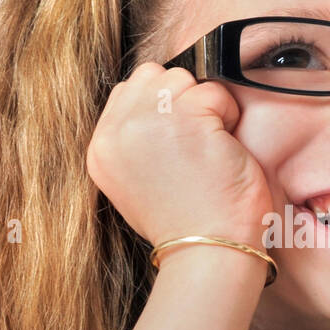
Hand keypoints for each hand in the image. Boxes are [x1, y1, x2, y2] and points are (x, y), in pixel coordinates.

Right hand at [87, 63, 273, 248]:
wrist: (208, 252)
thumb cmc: (186, 223)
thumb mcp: (137, 183)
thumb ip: (136, 142)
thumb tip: (158, 106)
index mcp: (101, 149)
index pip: (127, 92)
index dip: (162, 106)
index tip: (180, 138)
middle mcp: (117, 132)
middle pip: (152, 77)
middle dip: (180, 98)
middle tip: (197, 140)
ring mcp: (149, 121)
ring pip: (182, 78)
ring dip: (205, 105)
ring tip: (209, 147)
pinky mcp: (186, 118)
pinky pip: (214, 92)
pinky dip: (228, 115)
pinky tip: (224, 149)